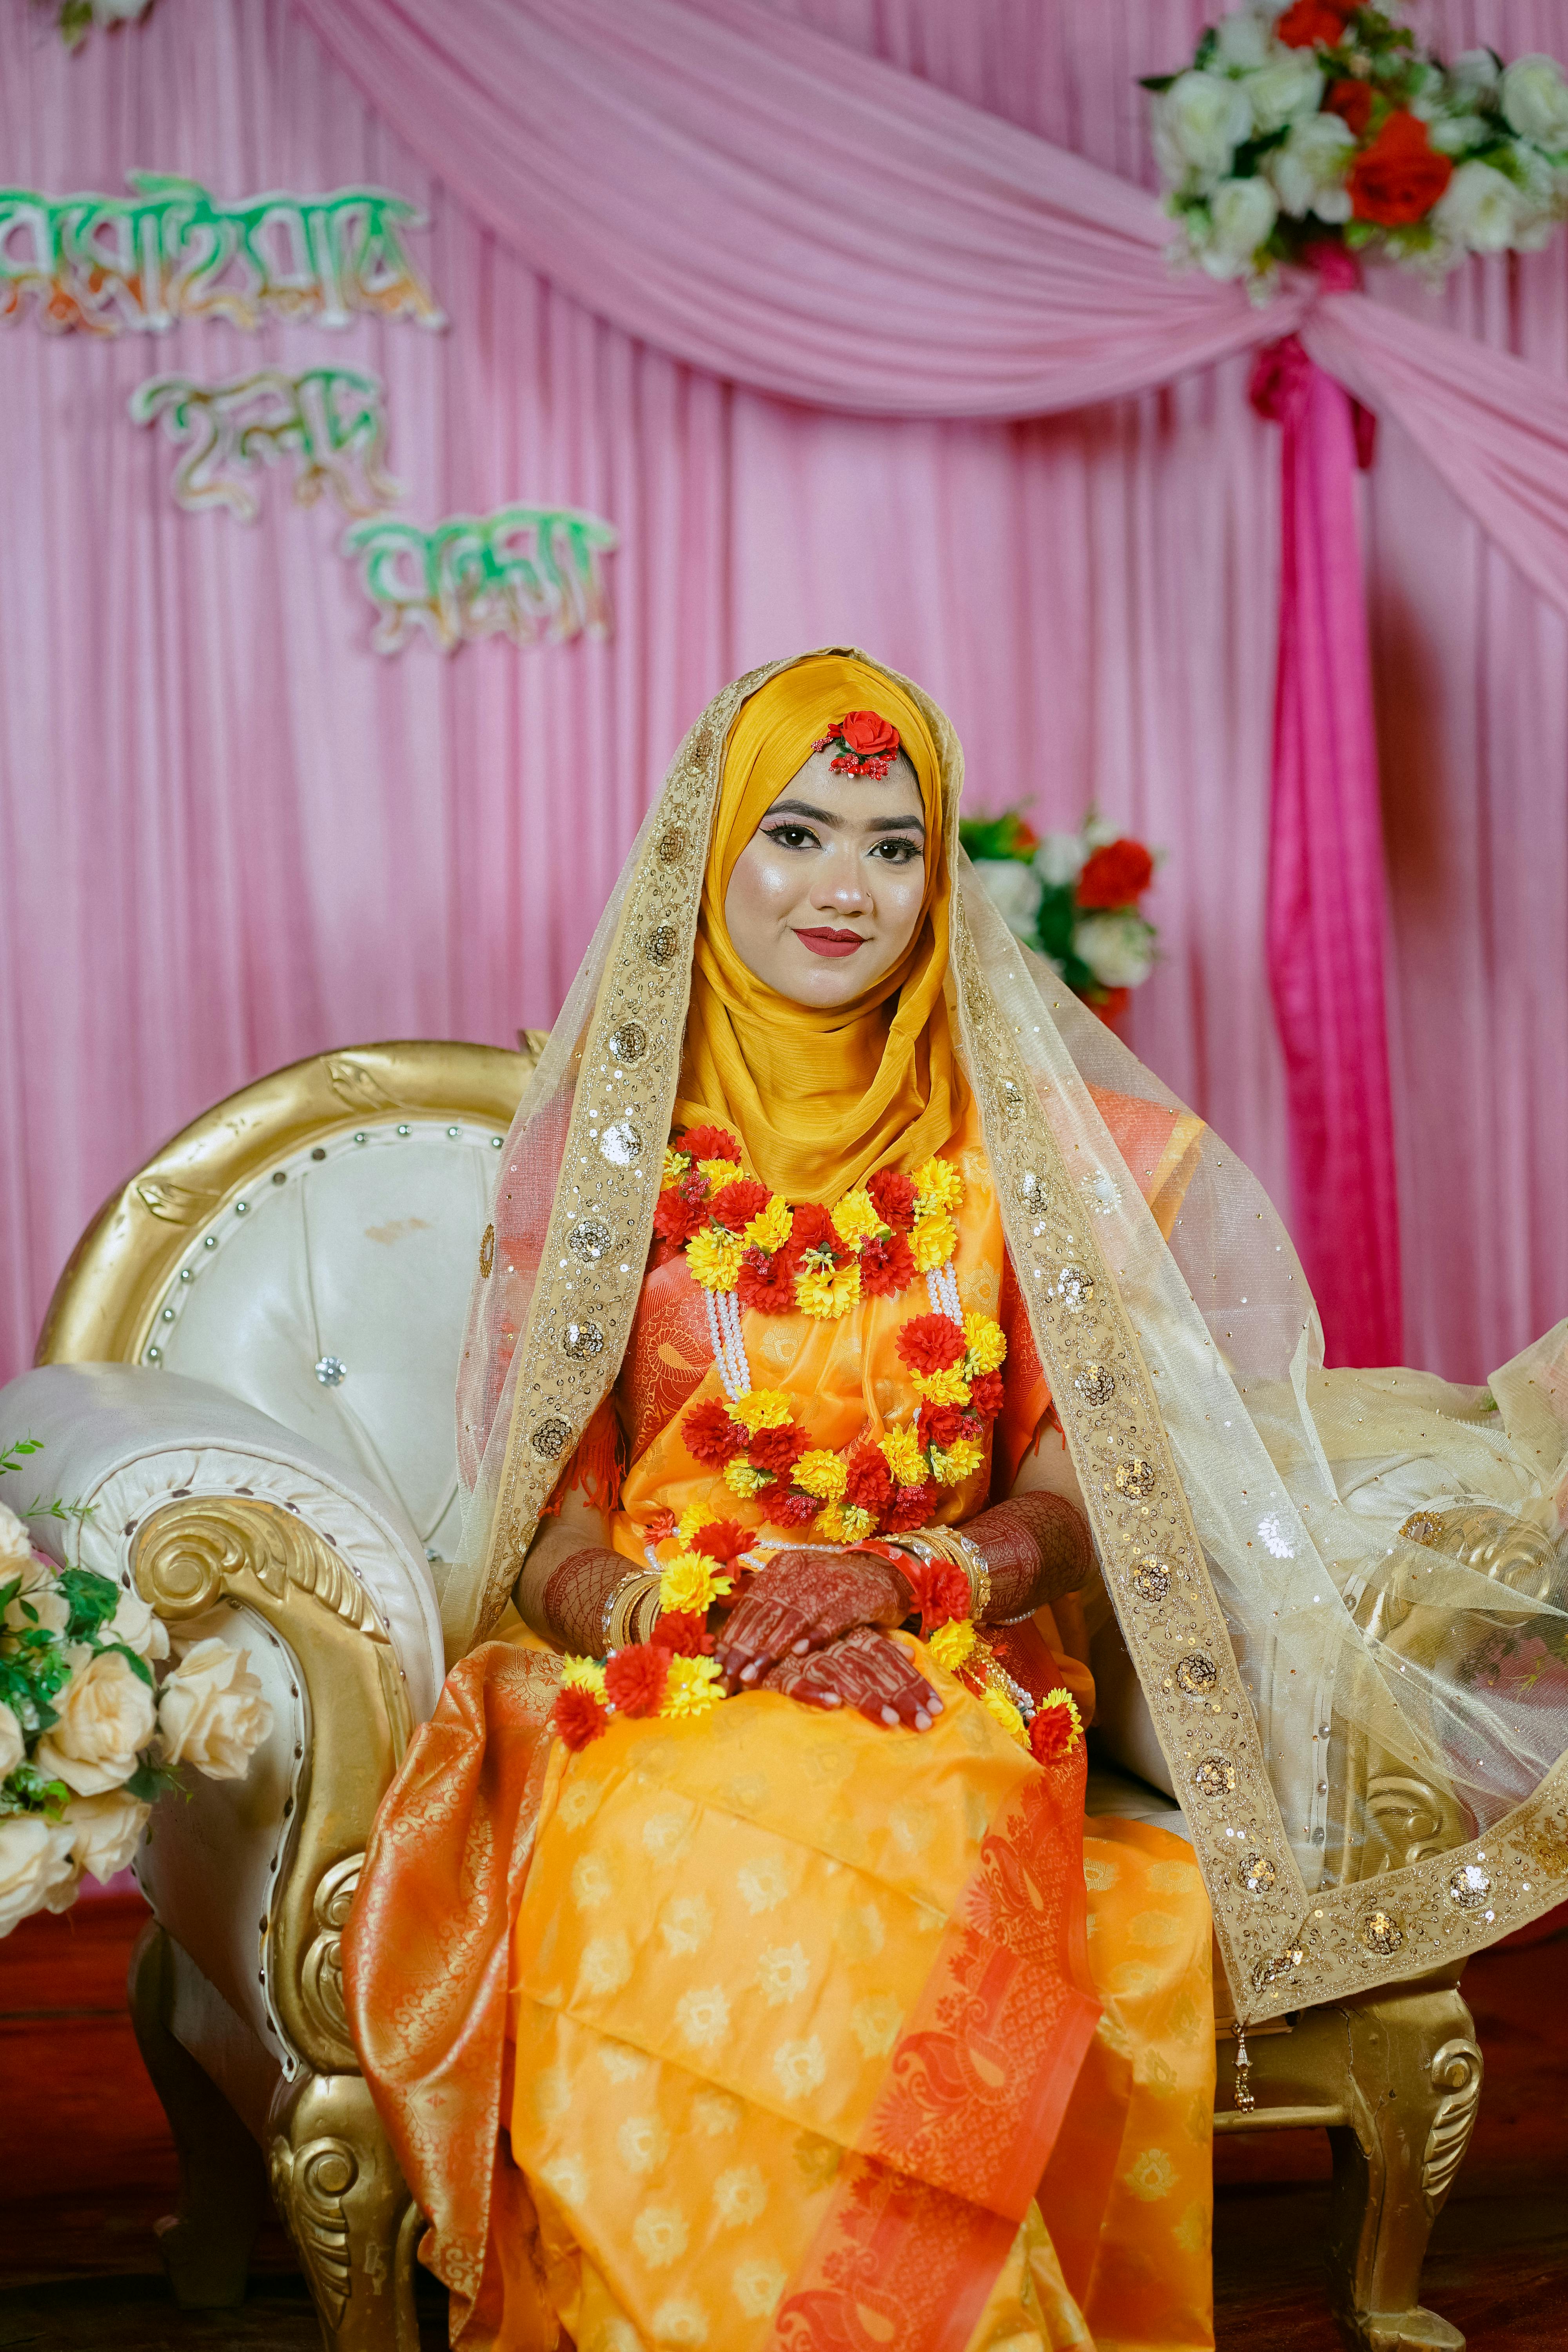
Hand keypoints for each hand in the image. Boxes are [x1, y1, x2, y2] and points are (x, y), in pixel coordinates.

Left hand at [713, 1550, 912, 1691]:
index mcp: (784, 1567)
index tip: (716, 1665)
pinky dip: (815, 1635)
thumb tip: (721, 1598)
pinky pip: (832, 1619)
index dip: (732, 1635)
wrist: (883, 1574)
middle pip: (768, 1612)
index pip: (751, 1603)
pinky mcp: (857, 1598)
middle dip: (744, 1648)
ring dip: (772, 1647)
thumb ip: (761, 1592)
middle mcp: (804, 1571)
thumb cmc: (832, 1586)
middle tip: (727, 1676)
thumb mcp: (795, 1583)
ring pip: (795, 1617)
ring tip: (753, 1673)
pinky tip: (800, 1652)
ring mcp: (831, 1583)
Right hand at [762, 1626, 941, 1730]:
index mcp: (848, 1634)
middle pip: (873, 1669)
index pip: (888, 1659)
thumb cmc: (800, 1639)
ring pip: (842, 1674)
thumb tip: (910, 1650)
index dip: (913, 1682)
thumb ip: (873, 1641)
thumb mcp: (840, 1636)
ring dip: (866, 1698)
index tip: (937, 1708)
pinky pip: (795, 1680)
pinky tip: (833, 1704)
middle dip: (900, 1696)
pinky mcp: (773, 1669)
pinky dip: (814, 1690)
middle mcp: (830, 1643)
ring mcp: (803, 1655)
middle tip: (924, 1723)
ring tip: (890, 1722)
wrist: (749, 1626)